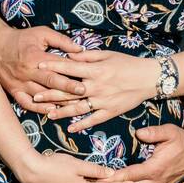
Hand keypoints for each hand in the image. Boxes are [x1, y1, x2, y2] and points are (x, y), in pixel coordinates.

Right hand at [0, 19, 86, 116]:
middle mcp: (27, 71)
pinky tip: (51, 110)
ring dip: (57, 100)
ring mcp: (20, 83)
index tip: (85, 79)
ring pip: (41, 95)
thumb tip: (80, 50)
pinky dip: (39, 108)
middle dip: (67, 89)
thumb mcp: (41, 33)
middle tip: (83, 93)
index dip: (72, 72)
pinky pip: (27, 103)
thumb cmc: (22, 38)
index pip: (57, 66)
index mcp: (35, 56)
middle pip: (50, 82)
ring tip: (73, 105)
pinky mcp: (14, 90)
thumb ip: (61, 40)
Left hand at [33, 49, 161, 132]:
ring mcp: (103, 101)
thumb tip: (69, 54)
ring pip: (78, 107)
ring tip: (47, 113)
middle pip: (69, 91)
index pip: (69, 68)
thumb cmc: (127, 63)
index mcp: (95, 70)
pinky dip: (81, 124)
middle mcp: (97, 86)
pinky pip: (93, 119)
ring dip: (61, 111)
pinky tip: (70, 128)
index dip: (53, 67)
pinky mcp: (110, 111)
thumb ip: (87, 56)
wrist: (149, 78)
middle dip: (51, 93)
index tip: (38, 66)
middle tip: (34, 95)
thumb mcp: (107, 54)